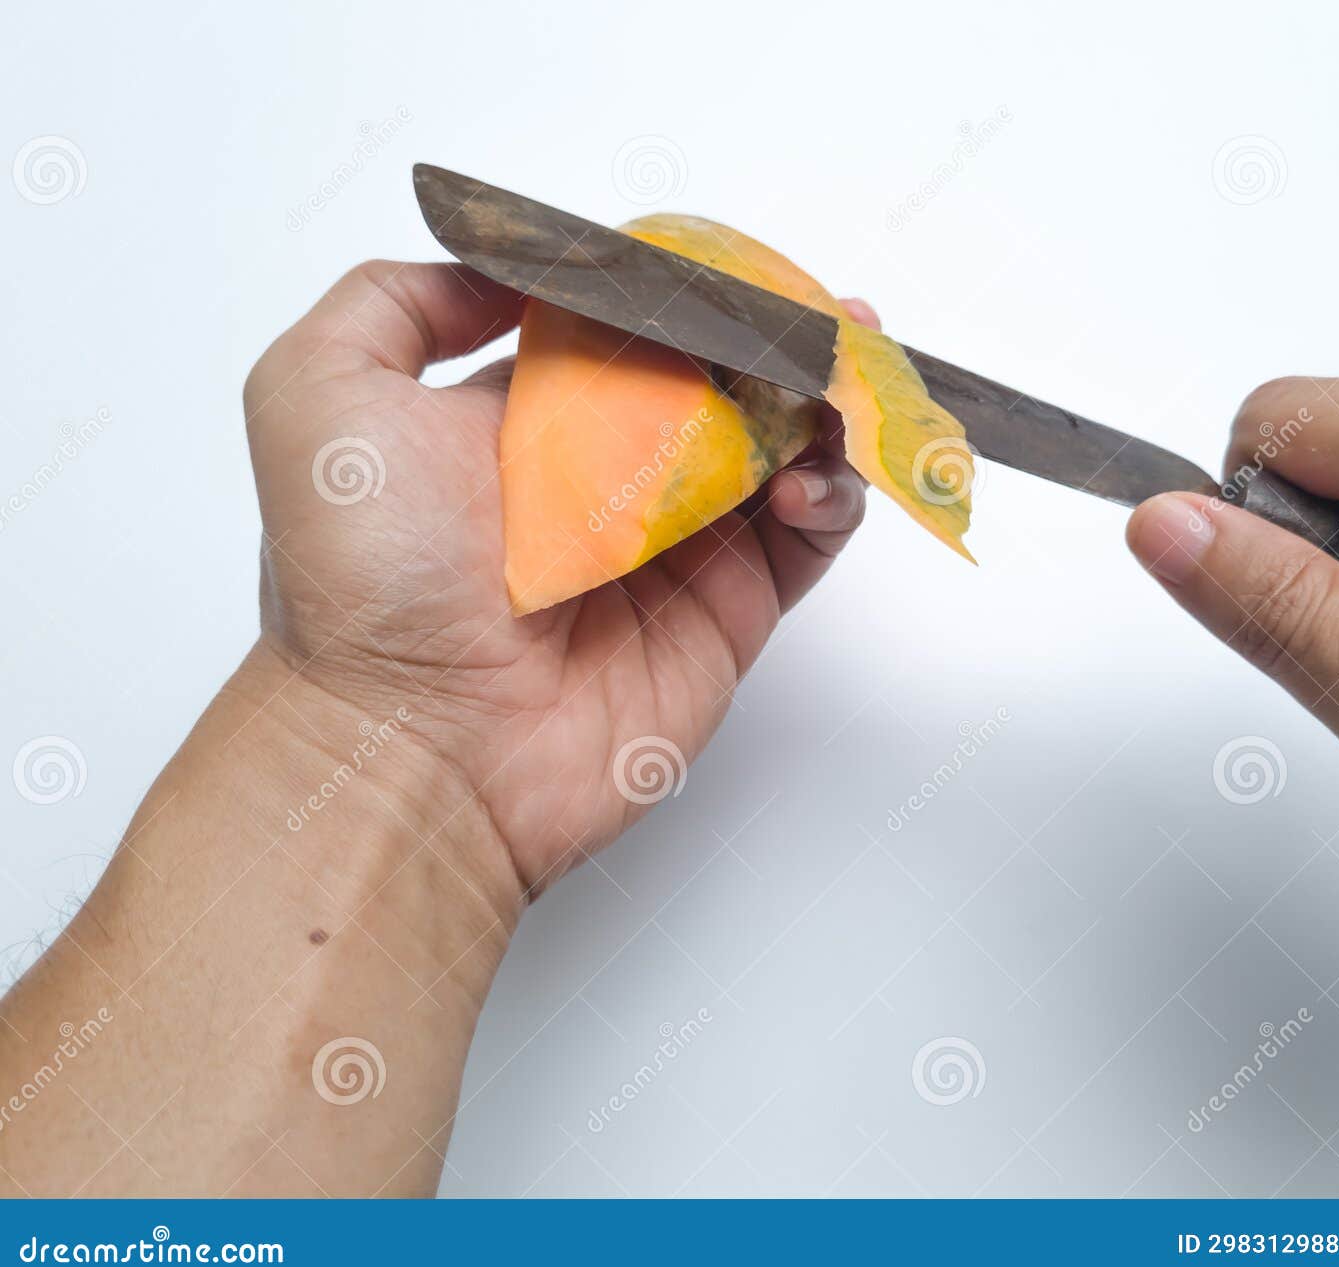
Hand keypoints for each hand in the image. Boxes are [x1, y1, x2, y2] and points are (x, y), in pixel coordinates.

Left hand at [244, 262, 872, 897]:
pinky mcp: (729, 613)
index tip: (736, 270)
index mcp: (528, 419)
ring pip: (782, 452)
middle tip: (827, 317)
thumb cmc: (365, 576)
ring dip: (823, 408)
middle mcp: (608, 477)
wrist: (418, 744)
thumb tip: (515, 274)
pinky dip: (832, 496)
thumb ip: (398, 302)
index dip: (690, 295)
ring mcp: (677, 546)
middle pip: (722, 385)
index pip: (632, 332)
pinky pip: (806, 540)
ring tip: (839, 388)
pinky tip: (810, 478)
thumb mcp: (320, 393)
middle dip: (780, 342)